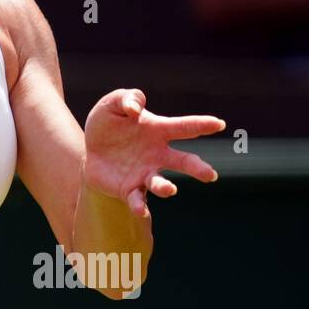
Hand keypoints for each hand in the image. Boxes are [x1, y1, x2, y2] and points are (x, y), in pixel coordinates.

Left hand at [82, 88, 224, 217]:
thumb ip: (128, 99)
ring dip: (166, 187)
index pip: (184, 127)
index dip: (201, 125)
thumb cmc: (108, 123)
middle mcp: (157, 155)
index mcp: (158, 130)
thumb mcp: (113, 103)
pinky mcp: (129, 189)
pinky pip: (137, 199)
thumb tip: (136, 110)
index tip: (219, 124)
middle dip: (198, 168)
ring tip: (170, 190)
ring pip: (161, 183)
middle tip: (210, 175)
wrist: (89, 149)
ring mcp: (145, 173)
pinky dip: (139, 206)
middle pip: (183, 162)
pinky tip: (140, 210)